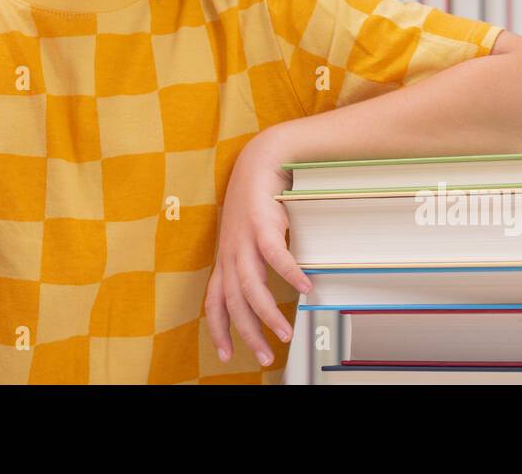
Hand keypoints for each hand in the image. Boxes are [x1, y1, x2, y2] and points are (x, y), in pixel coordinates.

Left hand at [204, 127, 311, 367]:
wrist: (258, 163)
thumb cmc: (255, 202)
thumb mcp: (248, 238)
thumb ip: (253, 263)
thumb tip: (270, 291)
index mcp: (225, 260)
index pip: (215, 303)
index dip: (218, 330)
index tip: (226, 355)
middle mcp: (230, 254)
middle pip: (234, 304)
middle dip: (249, 335)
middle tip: (266, 357)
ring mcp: (243, 241)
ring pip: (252, 288)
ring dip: (268, 315)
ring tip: (285, 333)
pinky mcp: (261, 226)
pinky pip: (275, 256)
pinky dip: (290, 274)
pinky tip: (305, 289)